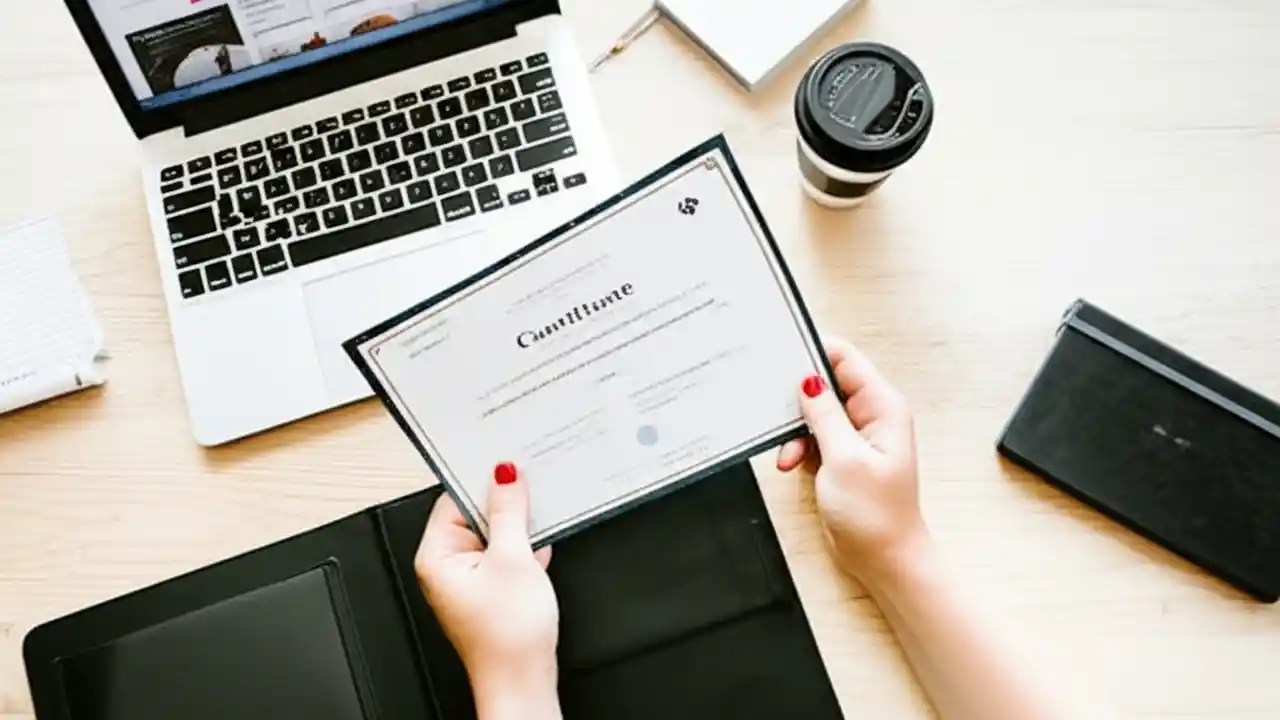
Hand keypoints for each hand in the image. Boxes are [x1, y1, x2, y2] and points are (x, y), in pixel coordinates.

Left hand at [415, 463, 560, 719]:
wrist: (523, 683)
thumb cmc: (508, 636)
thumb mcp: (514, 557)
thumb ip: (509, 511)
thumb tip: (505, 475)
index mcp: (435, 555)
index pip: (453, 498)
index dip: (482, 480)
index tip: (509, 467)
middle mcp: (444, 567)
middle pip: (473, 515)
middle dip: (505, 506)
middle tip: (529, 496)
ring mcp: (467, 580)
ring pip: (492, 536)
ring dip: (517, 531)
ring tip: (534, 534)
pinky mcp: (488, 591)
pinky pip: (503, 556)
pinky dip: (521, 552)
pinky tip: (538, 555)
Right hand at [776, 338, 928, 583]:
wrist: (883, 558)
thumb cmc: (876, 515)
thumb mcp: (844, 457)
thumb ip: (824, 415)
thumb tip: (809, 381)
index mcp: (882, 407)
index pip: (846, 360)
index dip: (814, 353)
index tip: (784, 358)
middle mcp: (871, 416)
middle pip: (827, 384)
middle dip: (799, 400)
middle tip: (780, 414)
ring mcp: (856, 436)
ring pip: (815, 413)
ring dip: (796, 430)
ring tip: (790, 453)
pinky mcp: (841, 455)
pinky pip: (813, 437)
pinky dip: (798, 447)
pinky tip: (792, 463)